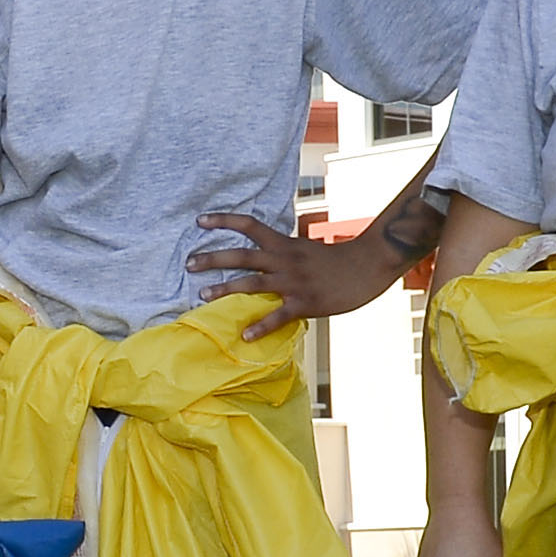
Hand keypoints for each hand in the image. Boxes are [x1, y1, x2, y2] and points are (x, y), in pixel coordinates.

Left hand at [190, 210, 405, 338]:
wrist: (366, 265)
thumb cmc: (338, 259)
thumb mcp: (306, 249)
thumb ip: (285, 253)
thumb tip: (266, 256)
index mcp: (284, 244)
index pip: (249, 225)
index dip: (224, 221)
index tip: (199, 221)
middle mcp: (284, 259)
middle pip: (242, 255)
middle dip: (213, 258)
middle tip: (189, 263)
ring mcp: (293, 281)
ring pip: (252, 283)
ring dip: (225, 288)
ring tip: (203, 295)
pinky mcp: (304, 302)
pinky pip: (278, 316)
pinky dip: (260, 326)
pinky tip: (245, 336)